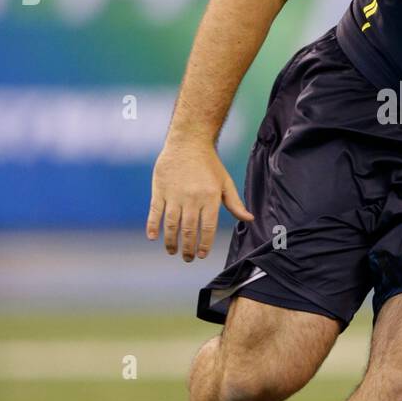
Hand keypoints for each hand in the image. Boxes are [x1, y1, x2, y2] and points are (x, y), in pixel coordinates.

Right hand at [146, 137, 252, 261]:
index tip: (202, 255)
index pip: (207, 228)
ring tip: (172, 251)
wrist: (188, 142)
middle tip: (188, 258)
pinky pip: (155, 211)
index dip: (204, 244)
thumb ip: (235, 204)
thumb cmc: (209, 164)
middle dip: (188, 248)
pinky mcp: (159, 190)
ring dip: (171, 241)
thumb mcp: (225, 183)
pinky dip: (152, 225)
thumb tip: (249, 219)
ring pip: (171, 224)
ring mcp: (174, 194)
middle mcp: (192, 198)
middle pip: (189, 230)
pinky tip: (153, 237)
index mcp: (210, 198)